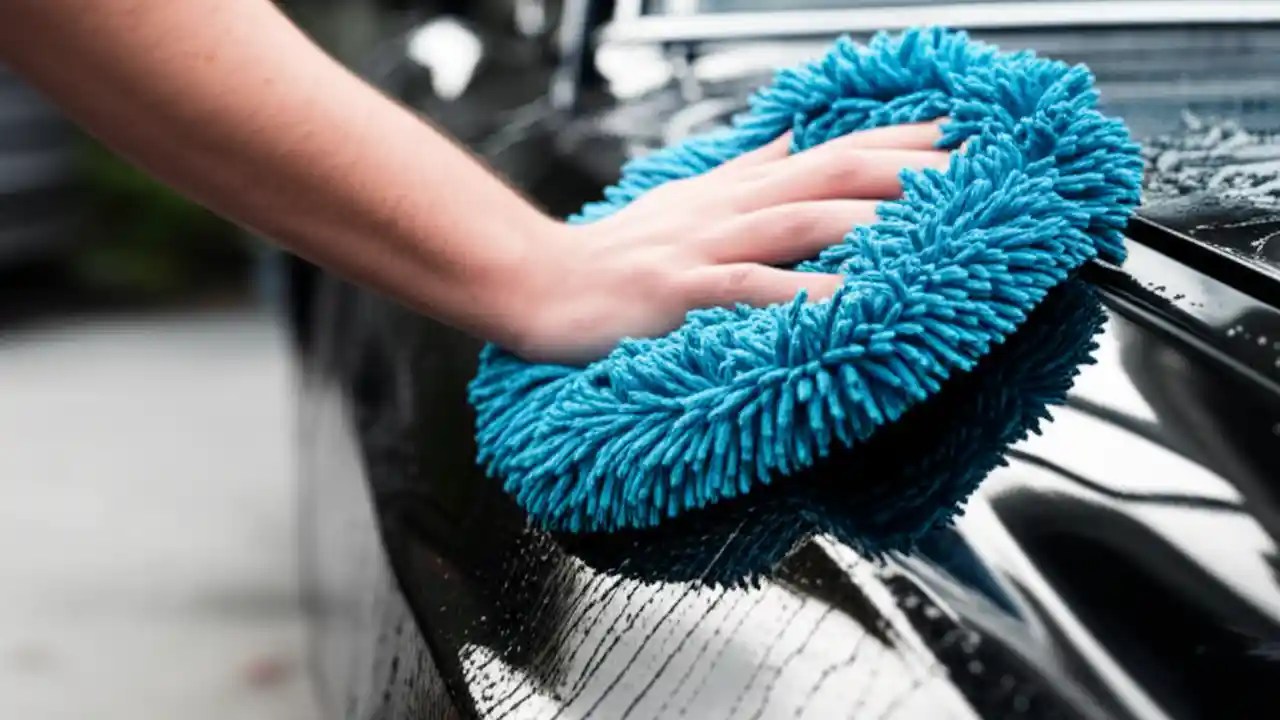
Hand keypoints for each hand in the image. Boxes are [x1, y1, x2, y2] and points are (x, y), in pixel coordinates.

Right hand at [509, 121, 951, 363]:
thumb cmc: (617, 251)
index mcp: (738, 189)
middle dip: (906, 167)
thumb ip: (743, 172)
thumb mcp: (686, 201)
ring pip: (800, 217)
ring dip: (870, 214)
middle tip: (975, 168)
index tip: (959, 131)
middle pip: (832, 172)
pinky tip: (846, 299)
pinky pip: (748, 287)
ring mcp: (706, 246)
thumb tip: (789, 141)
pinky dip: (800, 290)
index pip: (830, 149)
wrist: (541, 283)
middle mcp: (731, 207)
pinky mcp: (679, 290)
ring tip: (936, 217)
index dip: (895, 138)